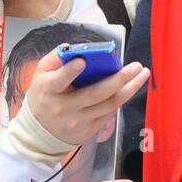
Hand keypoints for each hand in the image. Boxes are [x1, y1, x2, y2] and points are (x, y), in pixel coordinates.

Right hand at [23, 51, 149, 147]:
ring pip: (108, 105)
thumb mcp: (40, 76)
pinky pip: (109, 114)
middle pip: (95, 94)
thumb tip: (73, 47)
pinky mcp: (88, 131)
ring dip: (129, 90)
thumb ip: (54, 59)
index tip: (82, 61)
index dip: (70, 72)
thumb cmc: (42, 97)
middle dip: (118, 79)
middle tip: (137, 66)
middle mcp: (64, 108)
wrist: (38, 135)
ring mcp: (78, 121)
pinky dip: (121, 99)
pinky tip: (131, 88)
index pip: (59, 81)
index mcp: (49, 90)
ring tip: (143, 74)